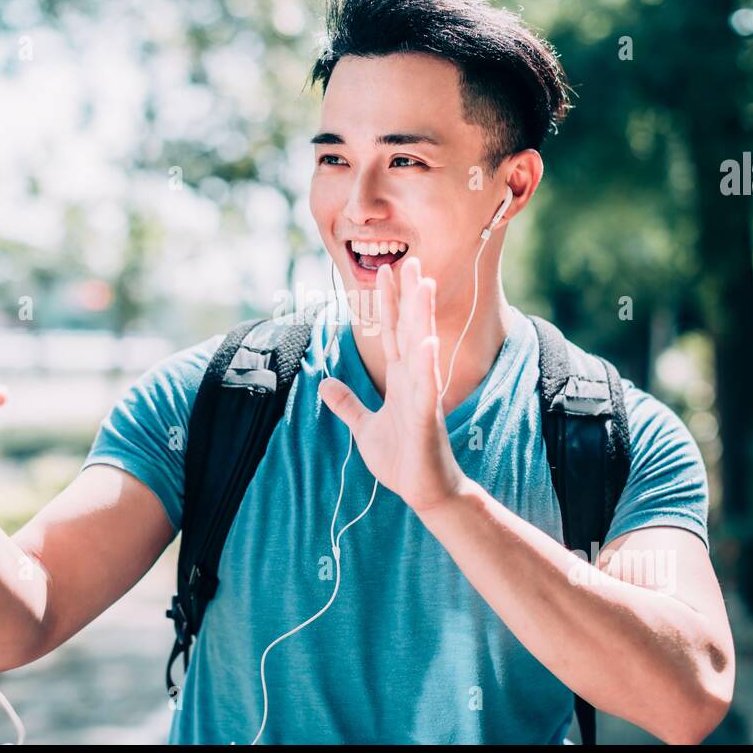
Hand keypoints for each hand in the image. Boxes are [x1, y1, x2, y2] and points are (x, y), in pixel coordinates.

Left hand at [318, 255, 466, 513]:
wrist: (425, 492)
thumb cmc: (401, 459)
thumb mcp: (364, 428)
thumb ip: (347, 404)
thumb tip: (324, 383)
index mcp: (400, 380)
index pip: (393, 332)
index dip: (388, 302)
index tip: (386, 271)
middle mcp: (414, 380)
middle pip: (410, 328)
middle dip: (409, 295)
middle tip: (411, 260)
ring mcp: (422, 396)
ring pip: (421, 347)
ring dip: (422, 316)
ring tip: (424, 284)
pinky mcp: (426, 417)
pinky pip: (427, 386)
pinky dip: (427, 363)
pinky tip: (428, 341)